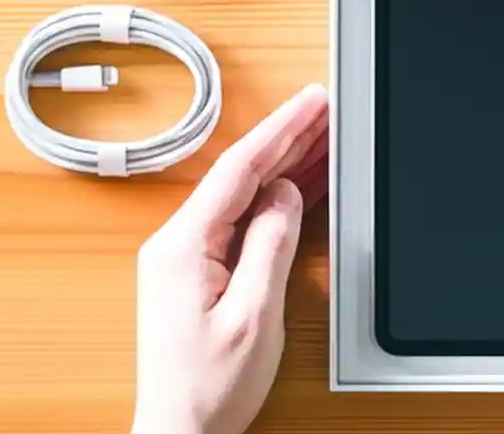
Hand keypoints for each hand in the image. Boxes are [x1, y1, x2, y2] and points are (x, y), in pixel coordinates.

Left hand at [132, 84, 329, 433]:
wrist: (177, 433)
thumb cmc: (207, 388)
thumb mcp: (253, 316)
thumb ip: (270, 246)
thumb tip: (286, 196)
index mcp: (184, 246)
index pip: (240, 169)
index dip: (281, 129)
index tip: (311, 102)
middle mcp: (178, 244)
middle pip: (241, 174)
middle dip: (286, 138)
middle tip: (326, 109)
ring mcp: (186, 257)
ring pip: (243, 194)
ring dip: (284, 165)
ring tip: (324, 137)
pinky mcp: (198, 273)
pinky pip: (241, 220)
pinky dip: (275, 199)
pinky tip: (301, 186)